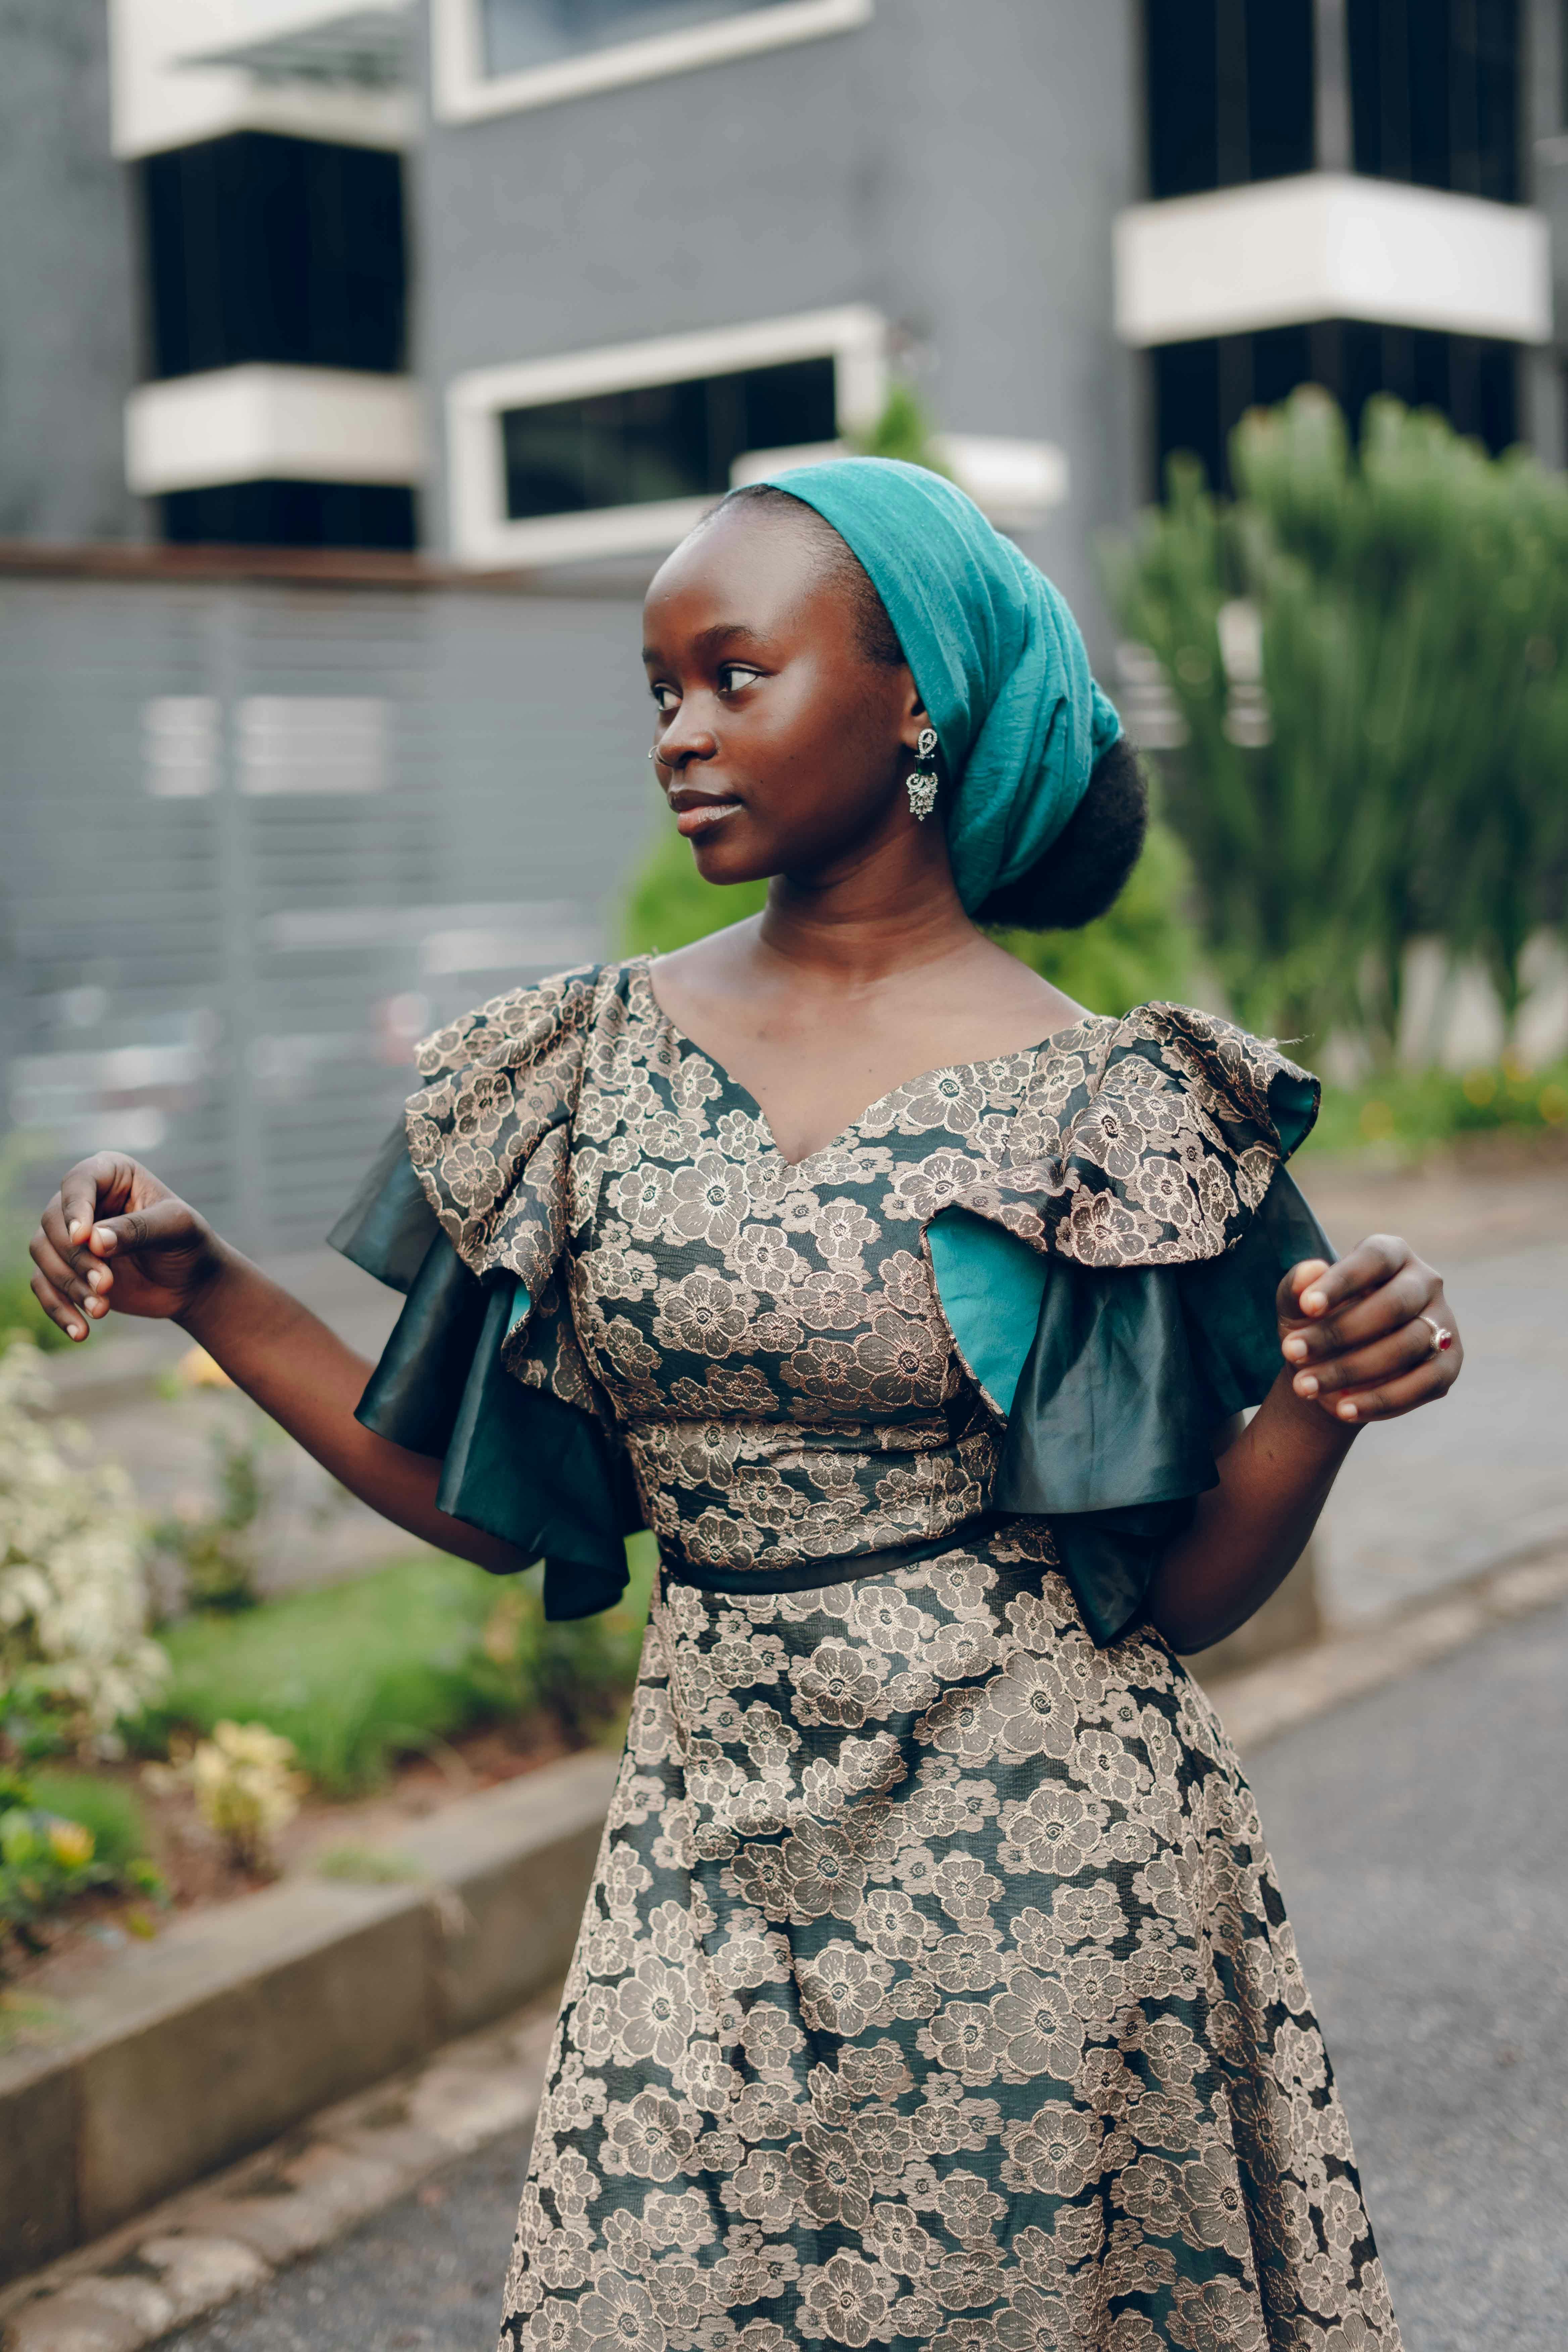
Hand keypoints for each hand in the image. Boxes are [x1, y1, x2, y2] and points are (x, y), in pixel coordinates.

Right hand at [29, 1153, 226, 1340]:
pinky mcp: (65, 1267)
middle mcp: (83, 1200)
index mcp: (111, 1173)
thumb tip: (94, 1241)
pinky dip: (57, 1308)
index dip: (75, 1210)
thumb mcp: (177, 1229)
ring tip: (101, 1309)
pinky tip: (80, 1332)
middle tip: (107, 1285)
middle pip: (53, 1223)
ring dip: (69, 1285)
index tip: (82, 1239)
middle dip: (77, 1258)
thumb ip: (139, 1229)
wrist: (193, 1282)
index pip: (78, 1182)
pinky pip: (43, 1285)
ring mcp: (70, 1235)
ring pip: (43, 1253)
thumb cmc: (190, 1244)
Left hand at [1277, 1236, 1461, 1424]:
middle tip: (1291, 1353)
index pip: (1374, 1258)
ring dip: (1352, 1370)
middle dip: (1338, 1333)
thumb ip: (1295, 1288)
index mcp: (1391, 1254)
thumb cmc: (1315, 1324)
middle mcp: (1425, 1282)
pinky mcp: (1447, 1365)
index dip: (1341, 1281)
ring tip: (1305, 1386)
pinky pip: (1422, 1384)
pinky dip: (1381, 1400)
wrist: (1332, 1370)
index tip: (1307, 1307)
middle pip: (1392, 1306)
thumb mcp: (1295, 1308)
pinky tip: (1343, 1410)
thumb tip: (1310, 1270)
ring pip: (1406, 1346)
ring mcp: (1442, 1323)